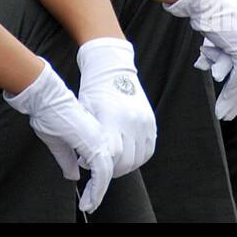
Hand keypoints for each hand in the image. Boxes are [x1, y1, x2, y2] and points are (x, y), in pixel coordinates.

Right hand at [4, 59, 115, 212]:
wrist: (45, 99)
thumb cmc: (48, 115)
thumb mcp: (59, 144)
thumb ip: (68, 160)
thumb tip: (74, 176)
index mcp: (92, 135)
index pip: (101, 163)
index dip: (97, 181)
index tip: (90, 196)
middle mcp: (99, 137)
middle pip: (107, 170)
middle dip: (99, 191)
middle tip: (90, 205)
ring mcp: (99, 139)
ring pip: (106, 173)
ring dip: (98, 193)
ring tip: (89, 205)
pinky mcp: (94, 143)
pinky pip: (102, 172)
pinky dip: (97, 188)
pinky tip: (90, 198)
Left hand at [76, 37, 156, 175]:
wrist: (112, 68)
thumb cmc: (93, 89)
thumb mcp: (85, 111)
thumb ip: (89, 136)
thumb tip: (87, 160)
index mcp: (113, 118)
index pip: (112, 155)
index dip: (99, 164)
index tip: (87, 162)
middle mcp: (132, 121)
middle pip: (126, 161)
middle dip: (111, 168)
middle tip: (99, 163)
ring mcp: (144, 122)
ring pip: (139, 158)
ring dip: (126, 165)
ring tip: (112, 159)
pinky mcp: (151, 122)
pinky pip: (149, 150)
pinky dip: (138, 156)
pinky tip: (127, 153)